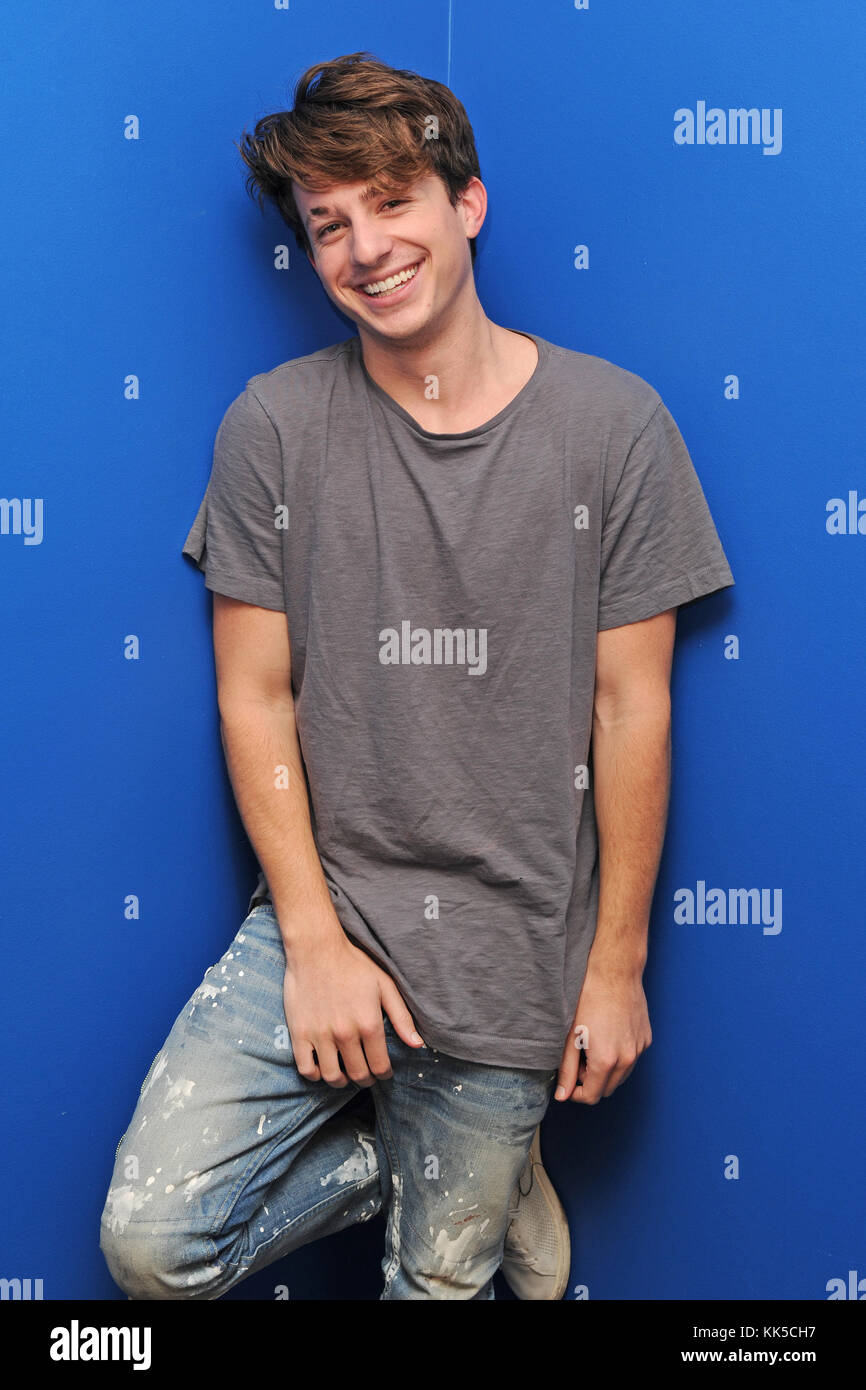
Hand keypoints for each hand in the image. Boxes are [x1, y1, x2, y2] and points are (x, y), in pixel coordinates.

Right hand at [282, 932, 423, 1088]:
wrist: (316, 949)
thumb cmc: (353, 964)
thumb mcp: (384, 985)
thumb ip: (402, 1017)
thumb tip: (418, 1045)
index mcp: (369, 1023)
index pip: (380, 1066)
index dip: (385, 1075)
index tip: (384, 1073)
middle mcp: (345, 1033)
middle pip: (358, 1075)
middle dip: (366, 1080)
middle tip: (367, 1075)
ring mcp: (320, 1035)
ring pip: (332, 1077)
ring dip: (342, 1081)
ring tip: (345, 1074)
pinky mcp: (299, 1033)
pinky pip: (306, 1069)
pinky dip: (315, 1075)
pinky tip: (322, 1067)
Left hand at [554, 960, 651, 1103]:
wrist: (615, 974)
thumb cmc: (589, 1000)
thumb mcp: (571, 1037)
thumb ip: (568, 1070)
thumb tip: (562, 1096)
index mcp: (606, 1061)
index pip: (592, 1096)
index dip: (577, 1094)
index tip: (569, 1083)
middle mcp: (627, 1060)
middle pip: (607, 1089)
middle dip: (591, 1082)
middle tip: (580, 1058)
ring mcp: (640, 1050)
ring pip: (621, 1076)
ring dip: (606, 1071)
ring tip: (594, 1045)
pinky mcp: (647, 1040)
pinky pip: (632, 1060)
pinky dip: (620, 1057)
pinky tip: (609, 1036)